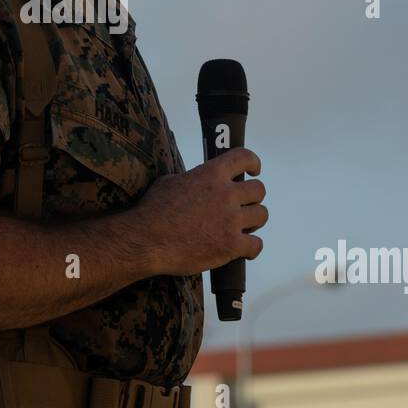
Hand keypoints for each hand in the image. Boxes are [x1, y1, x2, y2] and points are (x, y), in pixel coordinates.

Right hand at [135, 147, 266, 275]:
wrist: (146, 241)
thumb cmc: (152, 211)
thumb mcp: (170, 182)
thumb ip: (192, 178)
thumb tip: (196, 179)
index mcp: (211, 174)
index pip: (244, 158)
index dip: (253, 163)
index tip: (254, 170)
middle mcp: (225, 194)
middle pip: (259, 190)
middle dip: (251, 198)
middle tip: (242, 206)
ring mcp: (230, 220)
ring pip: (261, 215)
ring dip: (253, 221)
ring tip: (241, 228)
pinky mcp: (231, 246)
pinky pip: (256, 245)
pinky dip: (251, 248)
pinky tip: (242, 249)